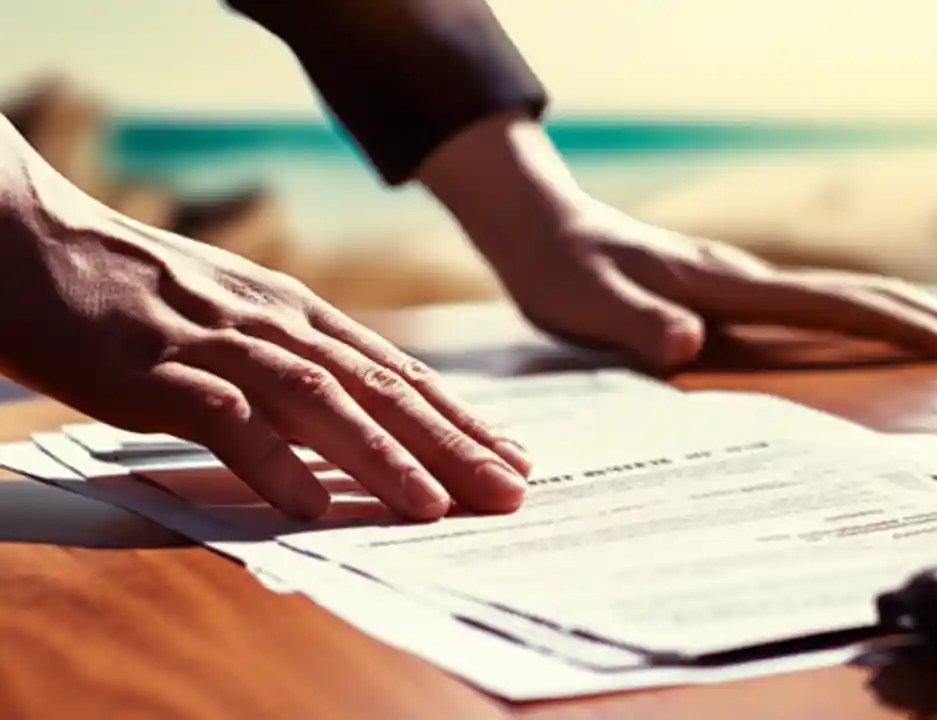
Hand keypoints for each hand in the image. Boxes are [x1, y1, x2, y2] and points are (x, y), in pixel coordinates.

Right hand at [0, 118, 529, 520]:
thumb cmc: (140, 291)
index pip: (398, 373)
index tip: (513, 458)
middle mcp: (274, 325)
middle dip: (452, 443)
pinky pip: (221, 416)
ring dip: (380, 455)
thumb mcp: (238, 319)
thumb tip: (355, 425)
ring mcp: (215, 344)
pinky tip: (308, 502)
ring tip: (434, 505)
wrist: (31, 238)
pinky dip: (268, 459)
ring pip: (317, 400)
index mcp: (300, 316)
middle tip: (509, 490)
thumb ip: (295, 363)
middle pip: (379, 388)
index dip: (460, 419)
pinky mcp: (152, 369)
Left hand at [421, 112, 936, 368]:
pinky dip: (858, 321)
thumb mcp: (586, 303)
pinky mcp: (729, 295)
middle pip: (853, 293)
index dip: (889, 325)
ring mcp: (741, 284)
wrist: (545, 231)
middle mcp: (745, 278)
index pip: (825, 302)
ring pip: (838, 296)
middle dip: (924, 317)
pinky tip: (869, 341)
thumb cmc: (564, 272)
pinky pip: (810, 308)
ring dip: (901, 316)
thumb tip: (688, 347)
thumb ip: (635, 324)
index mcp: (723, 282)